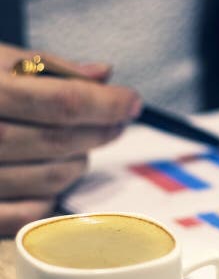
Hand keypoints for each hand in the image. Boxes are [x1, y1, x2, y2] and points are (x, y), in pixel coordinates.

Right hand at [0, 43, 140, 234]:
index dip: (107, 103)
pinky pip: (25, 213)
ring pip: (51, 178)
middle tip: (116, 120)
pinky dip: (48, 195)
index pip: (64, 102)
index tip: (132, 101)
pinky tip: (50, 176)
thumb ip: (44, 65)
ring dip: (79, 161)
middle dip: (102, 130)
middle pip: (62, 141)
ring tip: (82, 144)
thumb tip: (102, 74)